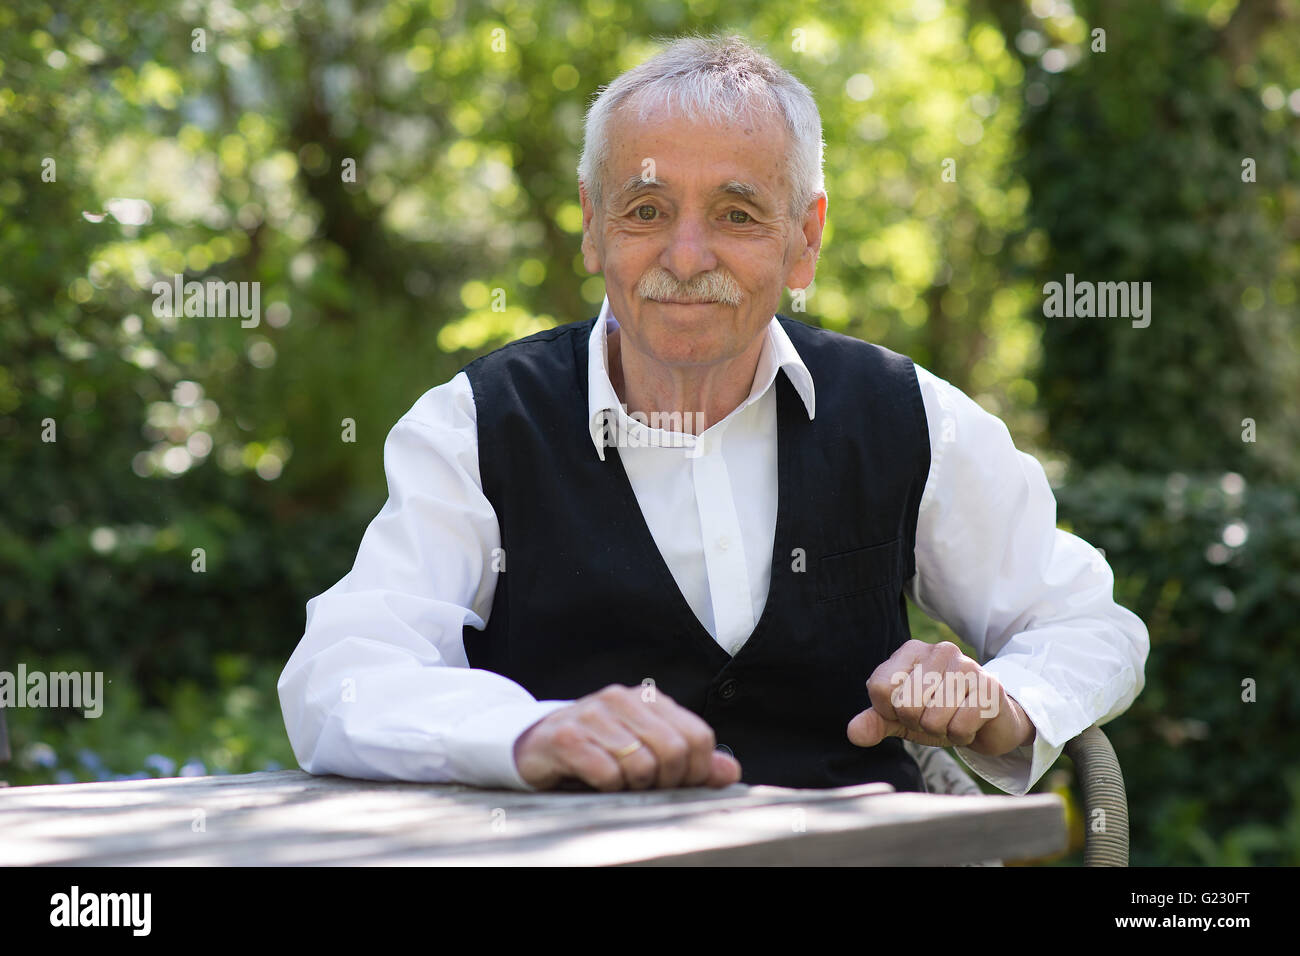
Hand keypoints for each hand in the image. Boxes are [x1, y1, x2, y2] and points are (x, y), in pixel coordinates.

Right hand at [513, 684, 741, 790]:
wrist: (535, 746)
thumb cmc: (597, 751)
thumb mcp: (647, 753)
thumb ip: (691, 761)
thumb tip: (729, 771)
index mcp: (647, 699)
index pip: (697, 736)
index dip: (695, 771)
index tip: (676, 783)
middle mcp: (621, 698)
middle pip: (674, 751)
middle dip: (665, 781)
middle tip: (644, 787)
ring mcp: (592, 714)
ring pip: (641, 765)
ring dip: (632, 786)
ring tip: (616, 782)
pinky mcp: (566, 736)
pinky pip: (607, 773)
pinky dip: (607, 787)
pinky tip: (594, 781)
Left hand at [846, 640, 1035, 756]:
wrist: (989, 721)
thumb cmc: (939, 714)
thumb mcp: (901, 719)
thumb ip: (875, 721)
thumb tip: (853, 733)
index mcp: (912, 650)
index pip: (880, 688)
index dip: (890, 711)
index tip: (907, 709)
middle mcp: (940, 650)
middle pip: (905, 705)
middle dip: (917, 722)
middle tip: (934, 715)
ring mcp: (967, 666)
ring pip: (933, 720)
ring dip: (942, 730)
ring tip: (953, 718)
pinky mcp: (990, 688)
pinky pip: (959, 727)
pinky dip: (962, 735)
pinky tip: (970, 723)